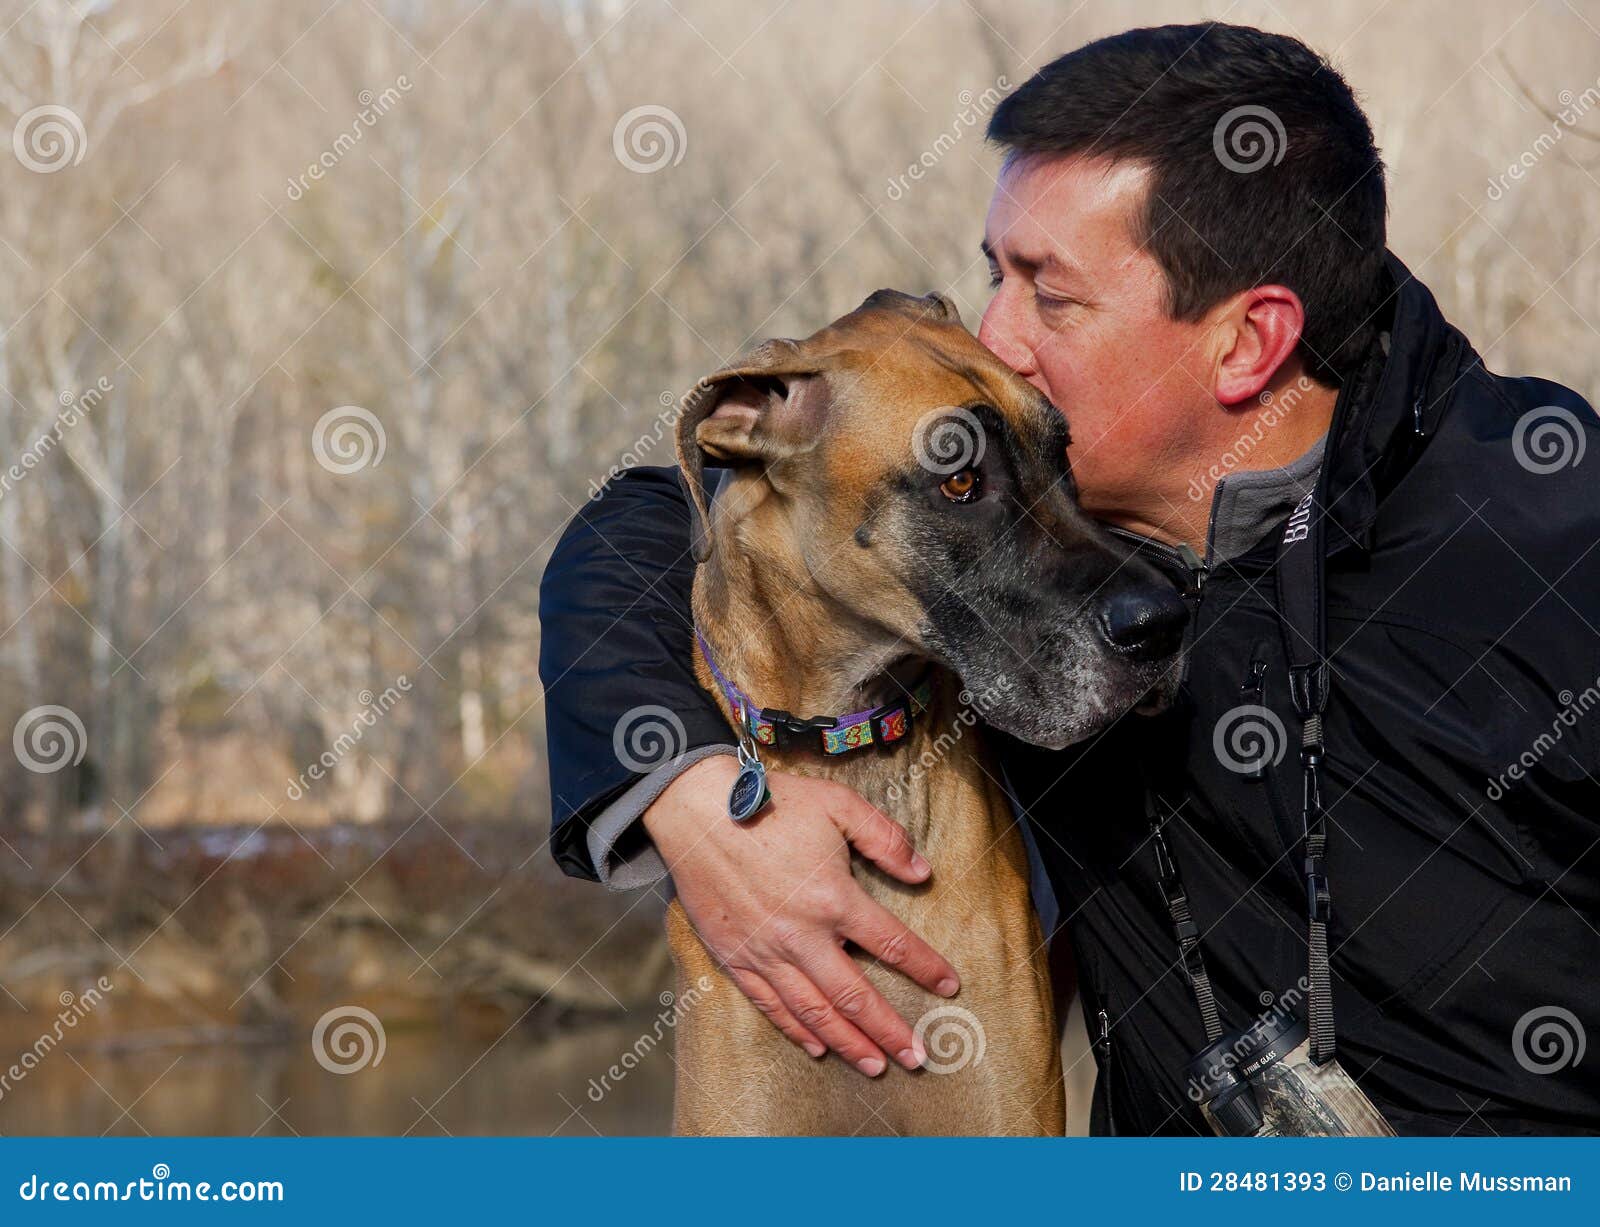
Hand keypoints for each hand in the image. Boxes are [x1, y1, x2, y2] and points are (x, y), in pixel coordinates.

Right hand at [643, 755, 958, 1074]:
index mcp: (834, 899)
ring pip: (814, 1012)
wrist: (698, 811)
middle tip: (917, 1058)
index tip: (950, 987)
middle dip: (890, 1031)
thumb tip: (923, 872)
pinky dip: (796, 1031)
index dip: (926, 968)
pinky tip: (817, 1048)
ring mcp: (766, 952)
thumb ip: (886, 838)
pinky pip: (770, 1006)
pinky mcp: (735, 958)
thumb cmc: (773, 802)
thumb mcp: (839, 805)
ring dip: (849, 1043)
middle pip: (855, 997)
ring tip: (877, 1066)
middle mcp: (803, 936)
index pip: (893, 944)